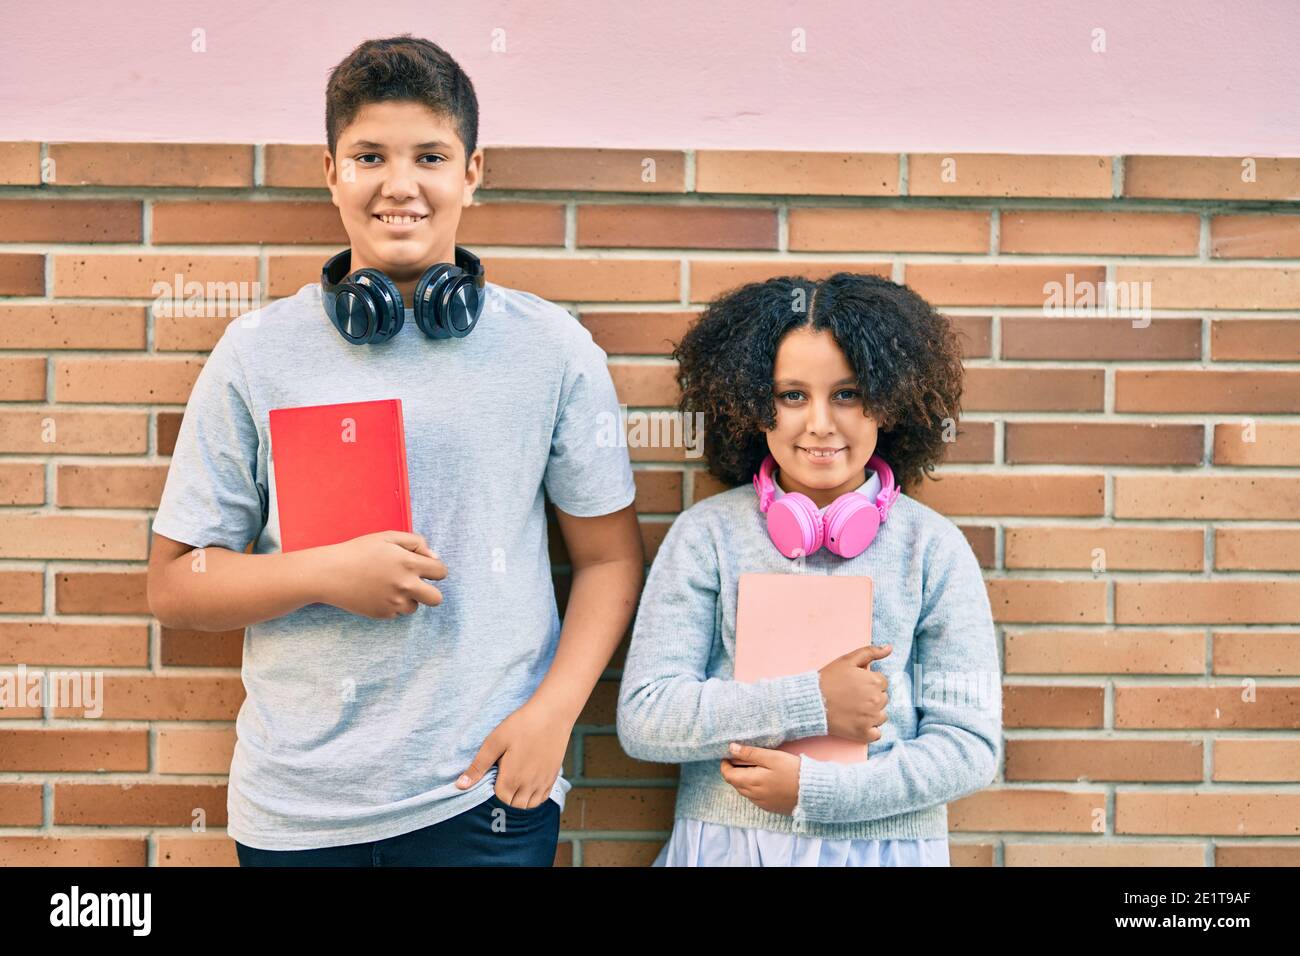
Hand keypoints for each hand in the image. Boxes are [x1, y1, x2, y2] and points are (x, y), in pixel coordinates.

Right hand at [316, 530, 445, 619]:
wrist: (330, 573)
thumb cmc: (359, 551)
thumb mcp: (388, 537)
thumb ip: (416, 543)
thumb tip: (434, 557)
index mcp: (409, 564)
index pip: (441, 572)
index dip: (434, 569)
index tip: (424, 567)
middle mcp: (405, 586)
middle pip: (437, 598)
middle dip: (431, 591)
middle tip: (416, 583)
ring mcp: (394, 603)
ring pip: (416, 607)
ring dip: (409, 598)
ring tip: (389, 586)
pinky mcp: (383, 614)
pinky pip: (397, 613)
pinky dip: (392, 605)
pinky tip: (377, 593)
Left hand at [454, 699, 571, 808]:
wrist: (553, 713)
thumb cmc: (522, 724)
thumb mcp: (495, 741)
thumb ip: (479, 766)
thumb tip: (460, 785)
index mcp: (512, 778)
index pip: (499, 800)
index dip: (492, 794)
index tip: (490, 781)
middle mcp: (529, 785)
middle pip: (514, 807)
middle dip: (505, 800)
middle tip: (500, 782)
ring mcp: (543, 782)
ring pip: (529, 806)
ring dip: (519, 802)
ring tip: (513, 786)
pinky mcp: (552, 776)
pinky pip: (542, 798)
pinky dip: (533, 798)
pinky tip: (527, 786)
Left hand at [721, 743, 800, 815]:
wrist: (812, 792)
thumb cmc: (792, 771)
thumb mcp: (772, 757)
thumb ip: (750, 753)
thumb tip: (731, 748)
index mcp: (751, 782)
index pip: (728, 775)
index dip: (725, 765)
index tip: (729, 756)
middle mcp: (753, 795)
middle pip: (735, 783)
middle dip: (734, 771)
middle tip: (742, 758)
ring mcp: (761, 803)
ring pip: (744, 791)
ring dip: (743, 779)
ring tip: (754, 767)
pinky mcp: (769, 807)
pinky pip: (754, 797)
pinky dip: (753, 787)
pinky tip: (764, 779)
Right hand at [818, 644, 891, 743]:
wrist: (811, 701)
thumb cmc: (828, 679)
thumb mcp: (847, 660)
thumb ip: (871, 652)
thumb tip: (889, 648)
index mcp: (875, 682)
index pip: (882, 683)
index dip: (869, 683)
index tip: (855, 686)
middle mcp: (877, 700)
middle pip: (883, 699)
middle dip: (871, 697)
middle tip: (852, 697)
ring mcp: (871, 718)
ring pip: (881, 716)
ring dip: (871, 714)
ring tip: (853, 709)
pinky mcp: (864, 733)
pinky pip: (876, 734)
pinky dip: (869, 730)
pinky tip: (856, 722)